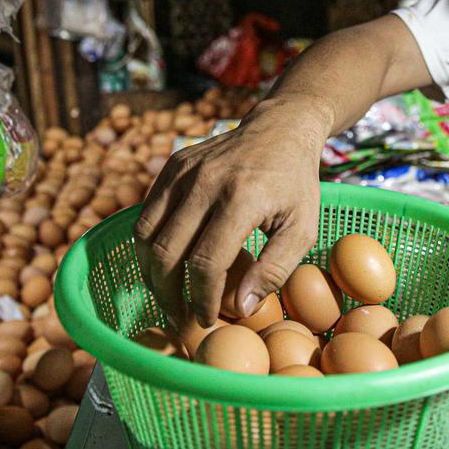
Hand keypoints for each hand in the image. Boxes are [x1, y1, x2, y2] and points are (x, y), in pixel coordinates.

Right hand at [133, 99, 329, 328]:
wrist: (280, 129)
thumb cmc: (295, 185)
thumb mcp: (302, 229)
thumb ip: (274, 270)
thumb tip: (241, 309)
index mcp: (242, 199)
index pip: (206, 263)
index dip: (201, 299)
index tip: (206, 319)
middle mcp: (205, 182)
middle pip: (166, 253)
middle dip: (169, 295)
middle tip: (180, 317)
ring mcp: (183, 171)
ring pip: (145, 236)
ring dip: (151, 274)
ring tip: (168, 295)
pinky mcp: (172, 166)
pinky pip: (145, 214)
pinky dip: (149, 245)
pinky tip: (165, 264)